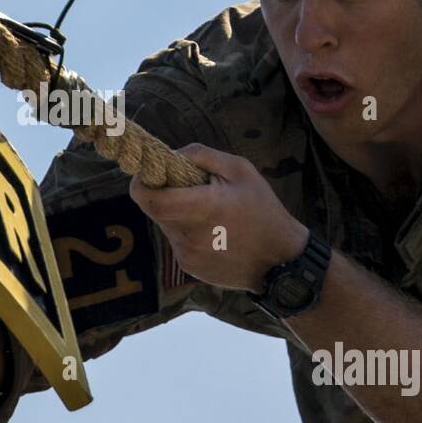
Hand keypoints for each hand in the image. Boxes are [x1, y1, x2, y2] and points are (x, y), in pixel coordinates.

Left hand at [128, 143, 307, 291]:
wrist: (280, 260)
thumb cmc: (263, 209)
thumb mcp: (240, 170)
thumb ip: (201, 155)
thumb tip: (171, 154)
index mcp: (203, 207)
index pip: (150, 198)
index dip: (141, 184)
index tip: (148, 174)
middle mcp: (190, 235)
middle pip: (155, 210)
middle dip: (163, 195)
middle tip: (185, 188)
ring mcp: (188, 255)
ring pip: (166, 226)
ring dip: (176, 214)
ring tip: (207, 212)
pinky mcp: (189, 268)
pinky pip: (177, 243)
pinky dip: (186, 232)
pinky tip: (213, 233)